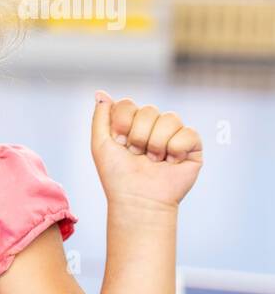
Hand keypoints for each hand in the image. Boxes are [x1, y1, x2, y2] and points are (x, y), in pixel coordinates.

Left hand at [91, 90, 202, 209]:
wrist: (138, 200)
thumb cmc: (117, 176)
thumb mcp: (100, 145)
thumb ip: (100, 117)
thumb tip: (100, 93)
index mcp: (131, 124)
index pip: (128, 103)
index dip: (122, 122)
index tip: (119, 142)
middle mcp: (153, 126)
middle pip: (148, 109)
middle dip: (138, 136)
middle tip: (137, 155)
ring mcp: (173, 135)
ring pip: (170, 118)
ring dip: (156, 144)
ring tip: (153, 161)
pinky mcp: (192, 146)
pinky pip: (188, 132)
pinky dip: (176, 149)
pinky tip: (171, 162)